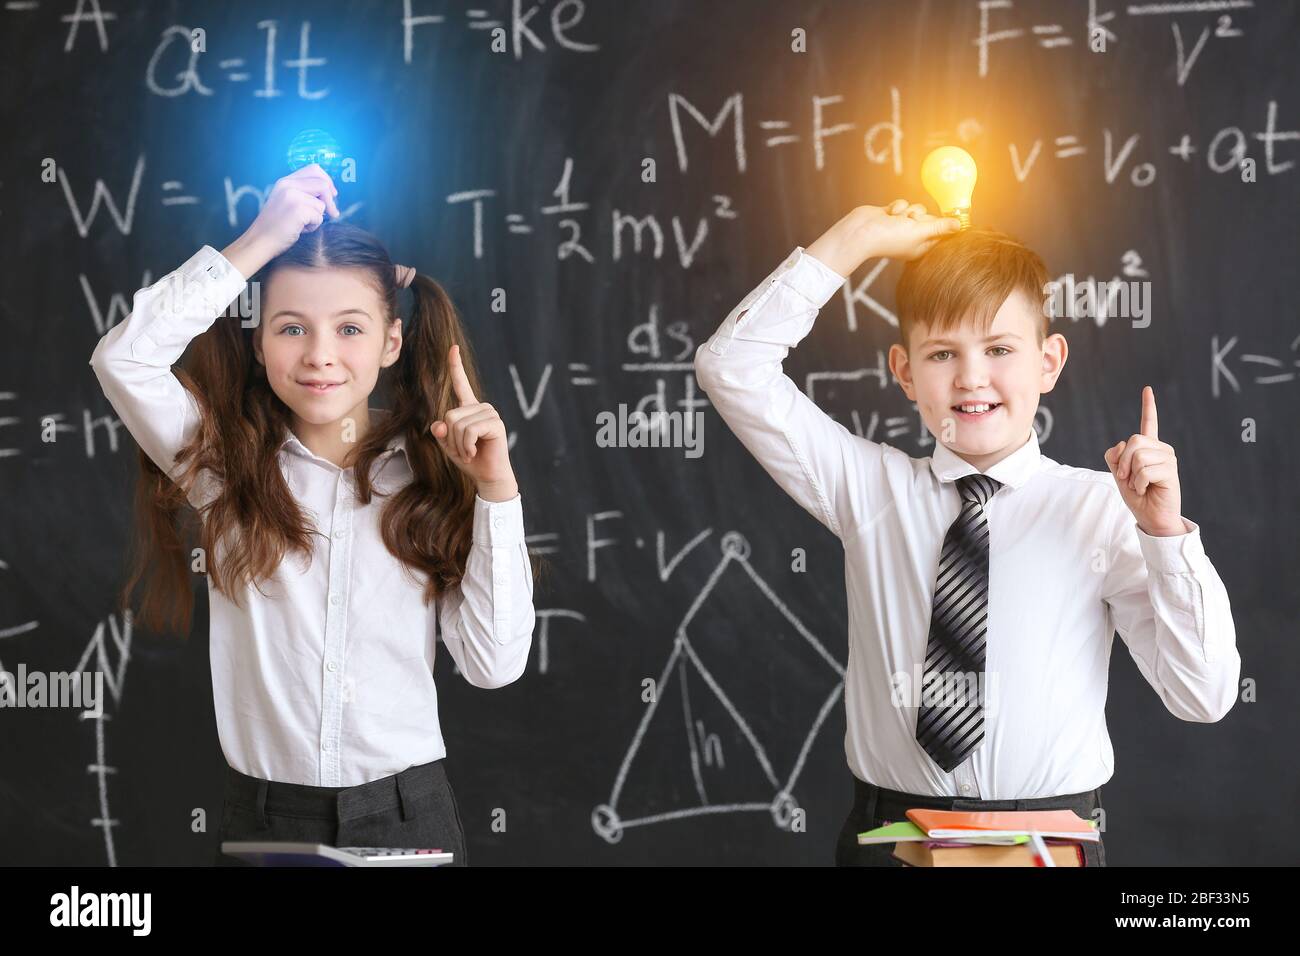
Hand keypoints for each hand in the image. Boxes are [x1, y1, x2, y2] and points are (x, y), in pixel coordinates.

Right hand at [222, 164, 341, 277]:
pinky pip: (319, 217)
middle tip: (333, 213)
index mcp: (285, 181)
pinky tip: (300, 229)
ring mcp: (292, 196)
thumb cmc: (276, 225)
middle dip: (331, 200)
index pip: (314, 170)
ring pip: (322, 204)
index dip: (327, 181)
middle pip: (323, 184)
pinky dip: (313, 226)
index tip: (333, 194)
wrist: (260, 240)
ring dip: (317, 217)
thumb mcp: (286, 201)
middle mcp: (288, 184)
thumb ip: (302, 192)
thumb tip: (330, 193)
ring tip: (302, 224)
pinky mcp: (297, 209)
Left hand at [430, 344, 517, 500]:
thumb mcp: (449, 445)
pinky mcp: (495, 424)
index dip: (456, 366)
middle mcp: (481, 407)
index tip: (453, 347)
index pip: (461, 384)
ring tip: (469, 453)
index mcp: (470, 408)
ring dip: (458, 445)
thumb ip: (441, 433)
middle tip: (463, 450)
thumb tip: (438, 424)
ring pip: (457, 424)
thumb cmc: (471, 460)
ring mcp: (490, 414)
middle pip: (450, 415)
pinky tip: (474, 452)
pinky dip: (466, 446)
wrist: (488, 477)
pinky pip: (469, 431)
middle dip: (450, 438)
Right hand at [805, 200, 960, 277]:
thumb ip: (941, 227)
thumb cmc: (890, 237)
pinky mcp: (892, 216)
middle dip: (921, 216)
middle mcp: (912, 238)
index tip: (954, 217)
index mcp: (921, 247)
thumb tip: (961, 226)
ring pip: (916, 209)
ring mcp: (901, 227)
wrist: (860, 232)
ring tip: (897, 218)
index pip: (941, 234)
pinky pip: (903, 204)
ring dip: (908, 210)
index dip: (945, 225)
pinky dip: (897, 206)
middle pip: (929, 219)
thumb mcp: (920, 231)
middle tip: (912, 220)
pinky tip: (888, 214)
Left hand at [1103, 386, 1183, 535]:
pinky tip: (1146, 489)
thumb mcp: (1119, 474)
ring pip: (1138, 456)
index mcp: (1149, 448)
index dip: (1148, 406)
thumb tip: (1121, 445)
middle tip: (1126, 478)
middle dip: (1123, 461)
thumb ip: (1115, 457)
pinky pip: (1143, 471)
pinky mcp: (1170, 470)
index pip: (1149, 423)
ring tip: (1139, 485)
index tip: (1147, 389)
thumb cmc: (1137, 496)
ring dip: (1131, 475)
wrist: (1151, 516)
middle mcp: (1161, 449)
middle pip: (1134, 440)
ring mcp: (1168, 458)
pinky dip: (1138, 483)